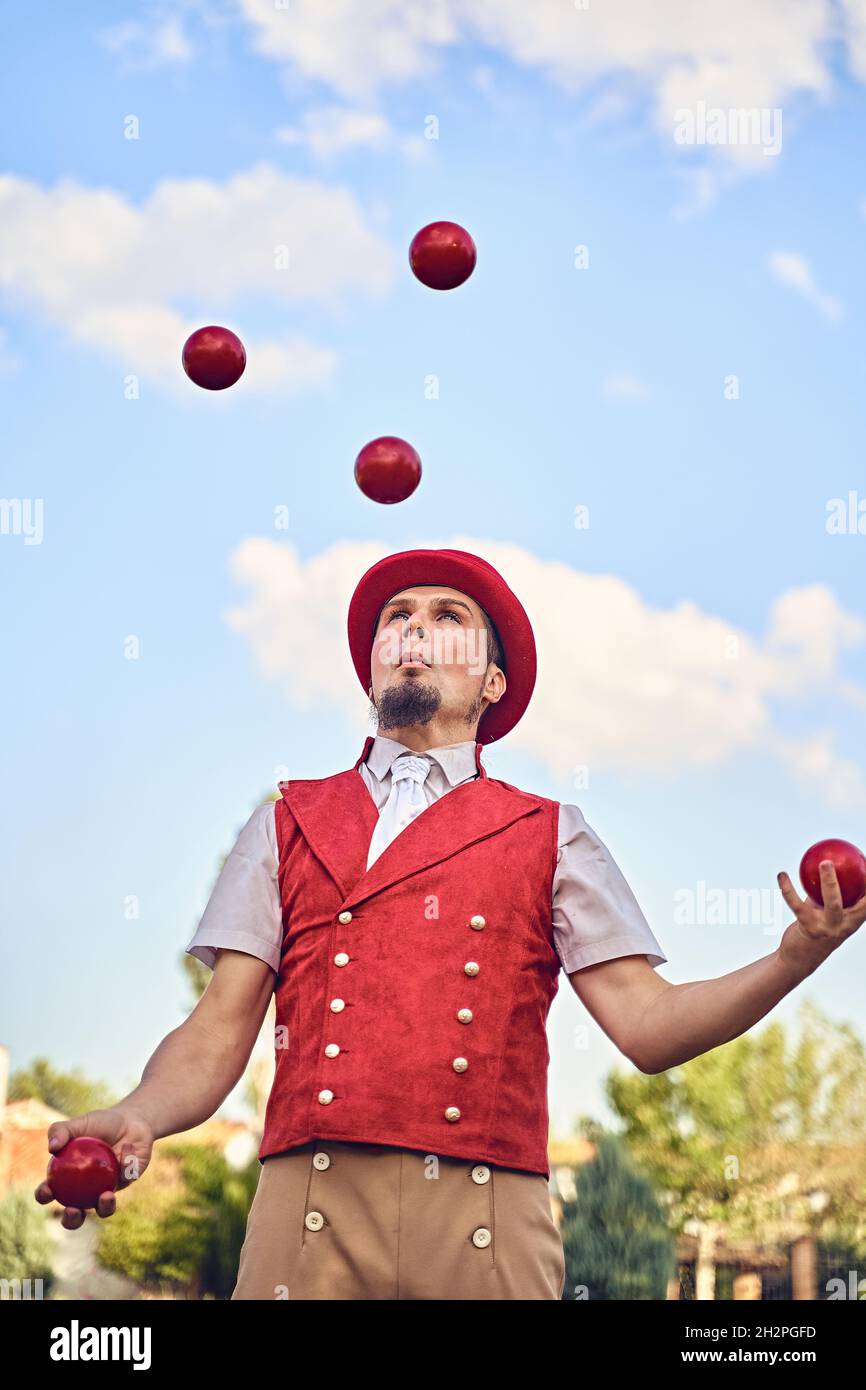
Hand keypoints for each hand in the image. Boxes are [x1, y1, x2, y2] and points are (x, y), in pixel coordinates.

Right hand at [34, 1106, 153, 1230]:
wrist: (131, 1119)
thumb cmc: (100, 1123)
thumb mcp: (80, 1123)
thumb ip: (61, 1130)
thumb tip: (52, 1148)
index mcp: (69, 1178)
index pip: (51, 1191)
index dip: (44, 1195)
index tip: (47, 1190)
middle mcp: (86, 1190)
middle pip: (75, 1215)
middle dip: (71, 1220)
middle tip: (72, 1210)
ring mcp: (107, 1189)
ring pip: (103, 1209)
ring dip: (104, 1207)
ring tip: (106, 1195)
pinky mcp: (127, 1182)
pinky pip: (127, 1178)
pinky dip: (126, 1163)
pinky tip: (126, 1148)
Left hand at [776, 861, 865, 974]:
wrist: (799, 960)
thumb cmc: (815, 930)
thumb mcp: (826, 913)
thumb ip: (828, 895)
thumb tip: (826, 866)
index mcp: (853, 922)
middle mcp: (845, 926)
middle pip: (860, 905)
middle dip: (862, 883)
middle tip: (856, 865)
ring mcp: (829, 929)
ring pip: (833, 903)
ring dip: (830, 881)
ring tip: (824, 862)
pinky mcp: (810, 928)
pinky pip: (798, 905)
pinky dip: (788, 888)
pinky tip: (781, 875)